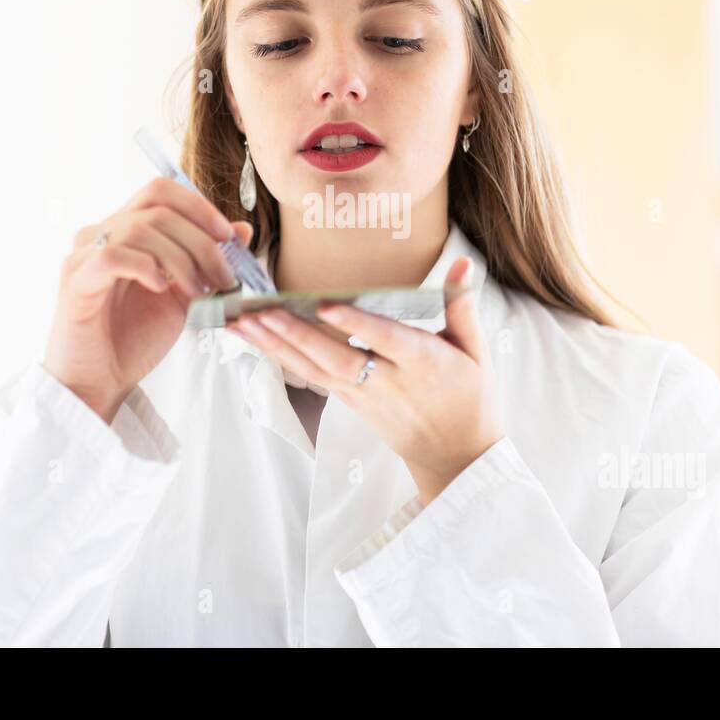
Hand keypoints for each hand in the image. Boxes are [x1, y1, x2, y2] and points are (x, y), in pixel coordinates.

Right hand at [43, 176, 251, 421]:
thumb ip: (207, 261)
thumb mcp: (184, 296)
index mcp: (125, 231)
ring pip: (139, 228)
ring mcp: (84, 254)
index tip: (227, 237)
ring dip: (180, 259)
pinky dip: (145, 267)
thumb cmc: (134, 339)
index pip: (160, 192)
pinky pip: (111, 255)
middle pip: (156, 207)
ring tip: (197, 291)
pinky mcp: (76, 280)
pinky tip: (161, 288)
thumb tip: (242, 229)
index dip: (198, 206)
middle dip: (200, 240)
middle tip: (223, 277)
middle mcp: (101, 233)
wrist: (100, 382)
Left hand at [227, 256, 502, 503]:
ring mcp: (364, 397)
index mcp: (424, 364)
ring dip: (276, 347)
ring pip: (315, 371)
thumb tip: (460, 261)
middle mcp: (389, 383)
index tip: (327, 304)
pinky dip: (281, 358)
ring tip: (243, 321)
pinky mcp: (349, 404)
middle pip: (337, 359)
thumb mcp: (476, 352)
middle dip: (297, 335)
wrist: (457, 457)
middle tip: (262, 311)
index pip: (387, 341)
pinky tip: (256, 339)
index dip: (356, 324)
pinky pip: (311, 379)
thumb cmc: (469, 398)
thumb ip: (462, 306)